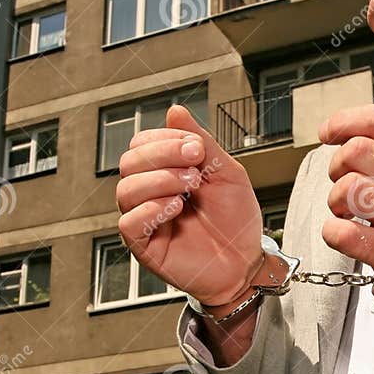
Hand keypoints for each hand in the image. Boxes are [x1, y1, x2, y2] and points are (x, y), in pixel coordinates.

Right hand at [116, 105, 262, 305]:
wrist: (247, 262)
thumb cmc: (236, 221)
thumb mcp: (226, 173)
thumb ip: (201, 142)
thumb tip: (175, 111)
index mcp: (165, 173)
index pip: (142, 143)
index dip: (166, 139)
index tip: (197, 147)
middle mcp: (150, 194)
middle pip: (129, 161)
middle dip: (164, 156)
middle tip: (196, 167)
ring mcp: (146, 220)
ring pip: (126, 189)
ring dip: (161, 180)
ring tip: (190, 188)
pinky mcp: (145, 247)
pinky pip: (128, 223)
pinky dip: (150, 210)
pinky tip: (176, 208)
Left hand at [318, 104, 373, 313]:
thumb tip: (345, 132)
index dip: (345, 121)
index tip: (329, 132)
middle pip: (357, 151)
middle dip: (337, 164)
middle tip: (344, 181)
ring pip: (348, 188)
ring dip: (336, 199)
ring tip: (348, 210)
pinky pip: (342, 232)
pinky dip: (332, 232)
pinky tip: (346, 233)